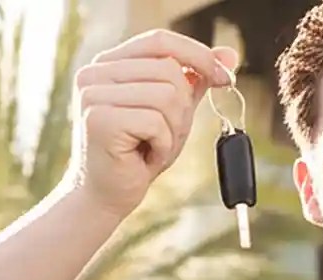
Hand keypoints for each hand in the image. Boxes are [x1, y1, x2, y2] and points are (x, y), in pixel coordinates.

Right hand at [63, 29, 238, 217]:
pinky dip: (162, 145)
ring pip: (167, 96)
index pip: (160, 41)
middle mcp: (95, 72)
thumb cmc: (138, 153)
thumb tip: (230, 55)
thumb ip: (196, 81)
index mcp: (110, 63)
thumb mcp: (173, 111)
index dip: (198, 55)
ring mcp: (93, 94)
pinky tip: (143, 157)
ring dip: (172, 130)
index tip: (225, 76)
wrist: (107, 195)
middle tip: (165, 135)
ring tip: (152, 146)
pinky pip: (155, 122)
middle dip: (182, 109)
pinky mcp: (99, 119)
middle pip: (169, 70)